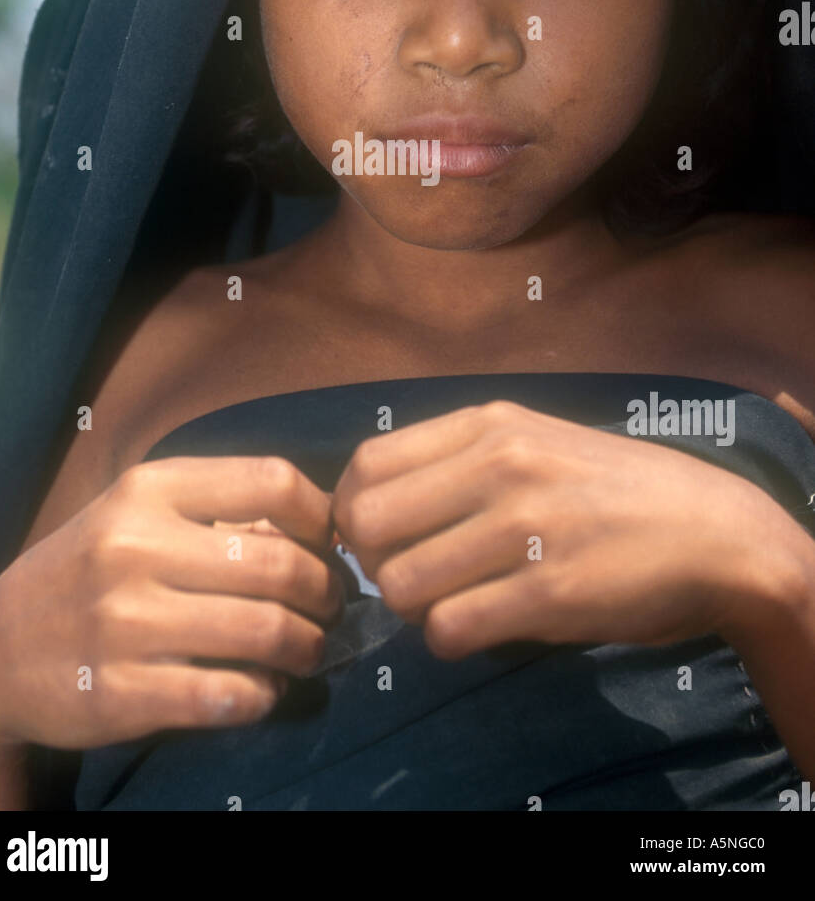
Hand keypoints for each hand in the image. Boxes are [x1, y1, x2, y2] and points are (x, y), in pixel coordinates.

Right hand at [0, 456, 343, 750]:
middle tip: (330, 607)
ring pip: (267, 633)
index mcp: (147, 490)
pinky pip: (232, 696)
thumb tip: (318, 532)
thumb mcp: (135, 515)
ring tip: (308, 650)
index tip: (327, 542)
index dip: (320, 515)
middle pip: (282, 565)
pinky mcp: (122, 694)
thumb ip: (216, 512)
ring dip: (308, 647)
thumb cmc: (88, 572)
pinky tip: (262, 689)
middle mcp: (134, 548)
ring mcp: (125, 623)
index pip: (272, 480)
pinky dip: (264, 696)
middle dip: (326, 593)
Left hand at [330, 400, 775, 659]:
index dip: (353, 511)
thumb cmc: (612, 489)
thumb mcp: (534, 440)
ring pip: (400, 584)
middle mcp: (499, 465)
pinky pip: (449, 628)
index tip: (380, 538)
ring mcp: (525, 527)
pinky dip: (450, 639)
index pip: (366, 463)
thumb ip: (459, 459)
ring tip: (452, 603)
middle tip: (412, 577)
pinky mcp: (550, 592)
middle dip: (375, 563)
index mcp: (489, 424)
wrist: (712, 532)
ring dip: (414, 608)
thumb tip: (371, 504)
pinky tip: (480, 629)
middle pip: (367, 524)